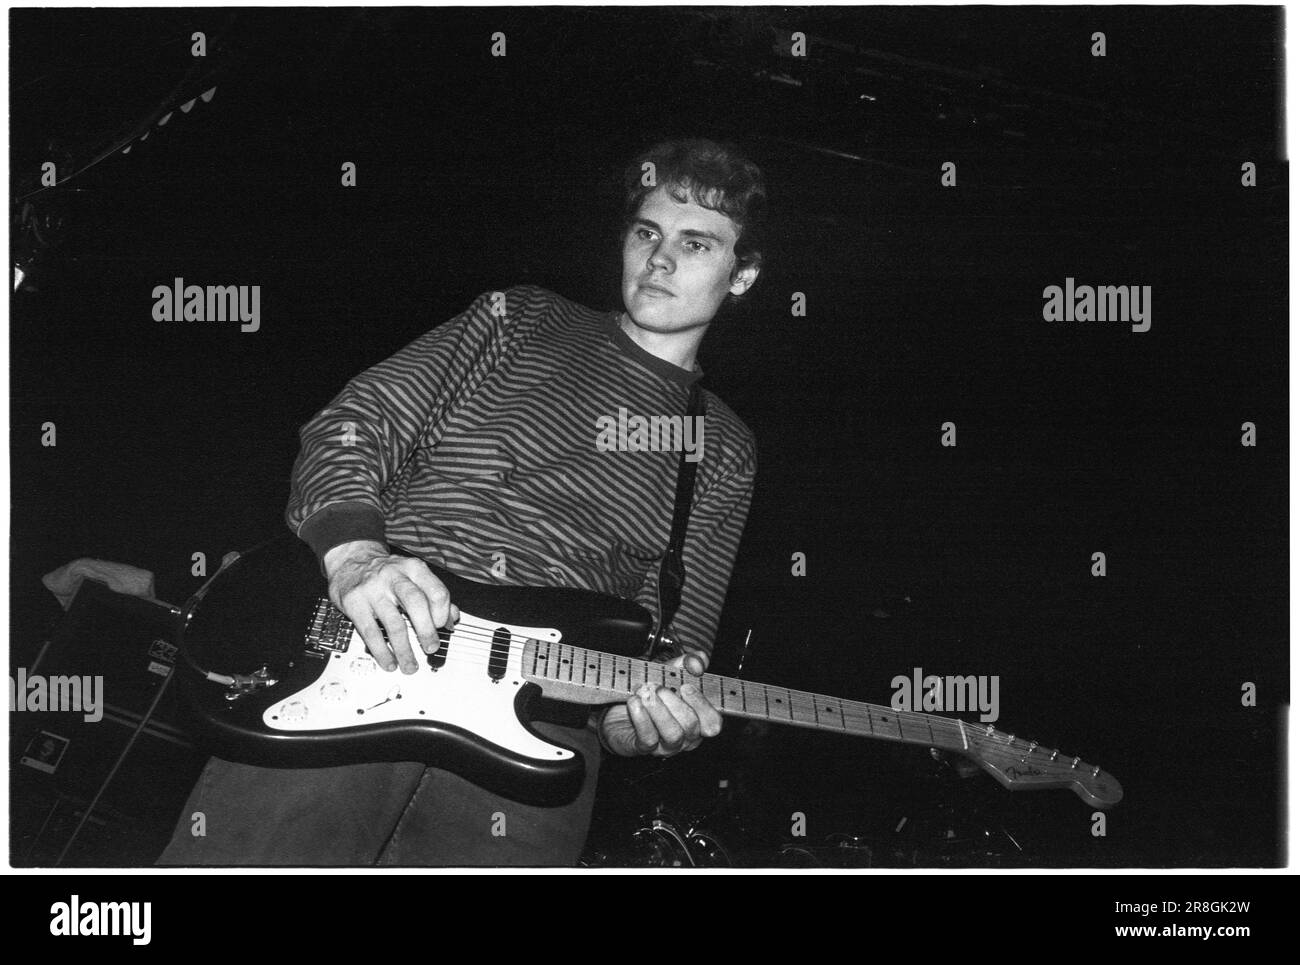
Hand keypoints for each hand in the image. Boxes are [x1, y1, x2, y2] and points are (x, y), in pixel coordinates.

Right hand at [323, 539, 458, 673]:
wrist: (350, 561)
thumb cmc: (387, 573)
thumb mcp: (413, 575)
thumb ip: (434, 595)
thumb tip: (451, 619)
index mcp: (414, 569)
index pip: (436, 591)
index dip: (442, 614)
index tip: (442, 628)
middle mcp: (394, 576)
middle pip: (416, 603)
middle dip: (426, 630)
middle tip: (431, 648)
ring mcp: (373, 589)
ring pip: (393, 623)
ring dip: (404, 650)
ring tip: (410, 665)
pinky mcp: (354, 603)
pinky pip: (370, 632)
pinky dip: (382, 651)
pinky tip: (389, 662)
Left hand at [598, 652, 721, 756]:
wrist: (619, 707)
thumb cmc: (651, 692)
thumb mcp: (670, 672)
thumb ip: (687, 664)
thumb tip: (699, 661)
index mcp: (698, 721)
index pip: (713, 723)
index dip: (702, 705)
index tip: (685, 686)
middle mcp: (686, 738)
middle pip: (691, 725)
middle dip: (674, 702)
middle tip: (658, 687)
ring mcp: (666, 746)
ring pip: (672, 734)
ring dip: (658, 710)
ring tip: (645, 692)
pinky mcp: (644, 748)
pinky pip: (648, 738)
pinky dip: (641, 718)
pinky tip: (634, 702)